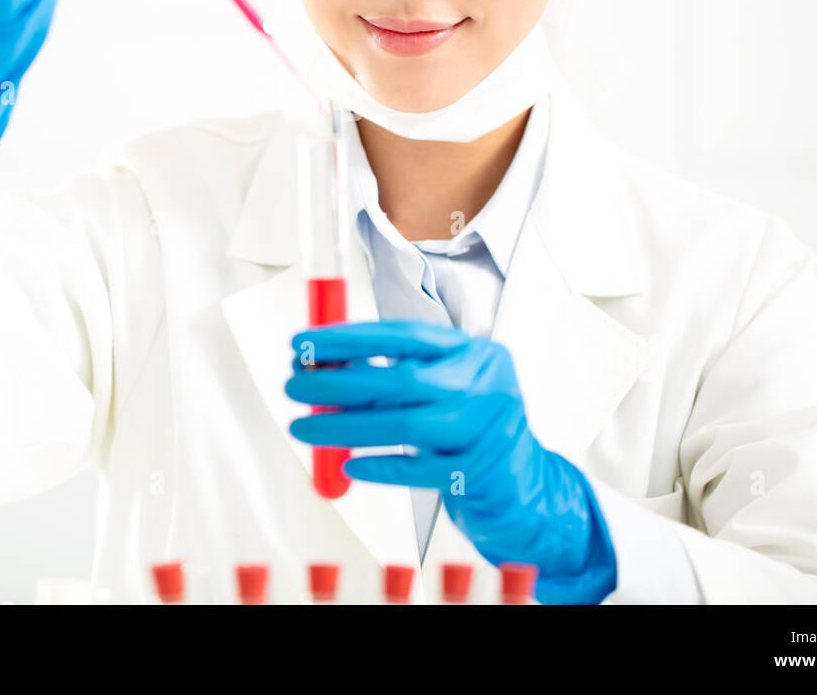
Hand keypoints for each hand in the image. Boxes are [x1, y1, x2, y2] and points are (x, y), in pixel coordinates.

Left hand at [285, 319, 616, 604]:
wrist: (522, 480)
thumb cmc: (470, 422)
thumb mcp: (444, 381)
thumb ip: (394, 370)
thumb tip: (323, 365)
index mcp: (471, 351)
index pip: (404, 336)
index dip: (349, 338)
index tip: (304, 343)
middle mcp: (483, 384)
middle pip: (402, 380)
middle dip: (338, 383)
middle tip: (294, 386)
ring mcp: (483, 430)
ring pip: (405, 426)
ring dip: (345, 427)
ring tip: (304, 427)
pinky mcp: (476, 473)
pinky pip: (417, 471)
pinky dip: (379, 467)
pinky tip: (348, 464)